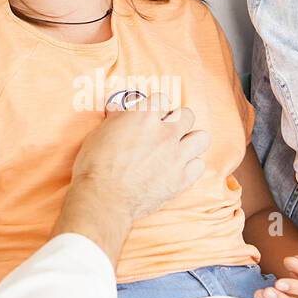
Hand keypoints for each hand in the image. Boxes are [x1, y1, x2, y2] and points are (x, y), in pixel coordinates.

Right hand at [70, 92, 209, 221]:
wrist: (103, 198)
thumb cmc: (96, 167)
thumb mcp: (99, 134)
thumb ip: (115, 120)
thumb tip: (116, 110)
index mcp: (143, 117)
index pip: (163, 99)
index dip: (157, 107)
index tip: (154, 115)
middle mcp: (164, 133)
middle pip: (187, 115)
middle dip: (178, 121)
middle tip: (168, 131)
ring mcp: (176, 156)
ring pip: (202, 138)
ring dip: (192, 141)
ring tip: (181, 148)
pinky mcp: (180, 178)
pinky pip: (200, 165)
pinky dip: (191, 166)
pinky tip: (180, 168)